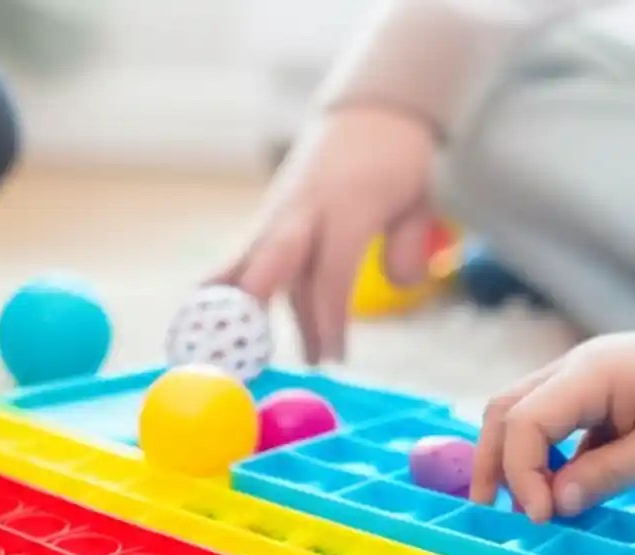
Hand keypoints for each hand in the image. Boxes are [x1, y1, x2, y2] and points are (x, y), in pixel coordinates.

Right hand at [217, 106, 436, 361]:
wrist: (367, 115)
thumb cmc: (397, 161)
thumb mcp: (421, 196)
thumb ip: (411, 242)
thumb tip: (402, 283)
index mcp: (345, 206)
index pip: (330, 272)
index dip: (329, 318)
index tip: (334, 359)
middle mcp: (301, 210)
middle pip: (269, 261)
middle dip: (254, 304)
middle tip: (249, 349)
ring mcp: (278, 214)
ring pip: (247, 263)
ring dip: (238, 308)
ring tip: (224, 350)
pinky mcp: (266, 221)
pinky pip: (242, 259)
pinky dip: (226, 289)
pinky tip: (213, 319)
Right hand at [473, 317, 634, 522]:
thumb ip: (607, 475)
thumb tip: (556, 505)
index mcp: (588, 374)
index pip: (524, 422)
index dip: (521, 473)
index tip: (541, 517)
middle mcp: (574, 368)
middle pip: (506, 410)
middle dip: (492, 460)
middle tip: (489, 509)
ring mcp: (584, 376)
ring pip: (524, 412)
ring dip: (514, 456)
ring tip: (517, 502)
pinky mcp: (599, 390)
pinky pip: (556, 420)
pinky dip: (547, 454)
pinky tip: (560, 487)